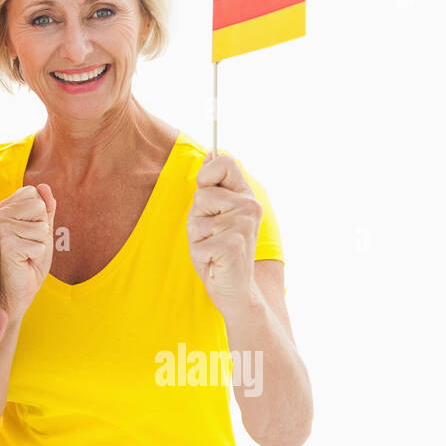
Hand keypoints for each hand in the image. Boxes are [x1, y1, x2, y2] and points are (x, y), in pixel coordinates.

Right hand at [0, 184, 56, 323]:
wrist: (13, 294)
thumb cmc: (25, 264)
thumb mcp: (40, 234)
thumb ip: (45, 210)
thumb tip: (45, 187)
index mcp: (4, 209)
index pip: (34, 195)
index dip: (40, 217)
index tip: (27, 235)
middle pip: (38, 206)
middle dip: (41, 231)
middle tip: (26, 247)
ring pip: (41, 226)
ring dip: (39, 245)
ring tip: (23, 256)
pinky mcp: (5, 243)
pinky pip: (39, 244)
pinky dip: (36, 257)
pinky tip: (21, 263)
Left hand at [186, 153, 261, 311]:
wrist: (236, 291)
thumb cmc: (219, 251)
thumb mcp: (213, 215)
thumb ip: (212, 187)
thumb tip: (209, 154)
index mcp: (245, 196)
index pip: (225, 162)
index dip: (207, 174)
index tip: (206, 190)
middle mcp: (249, 207)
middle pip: (202, 193)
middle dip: (197, 216)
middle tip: (211, 234)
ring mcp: (242, 225)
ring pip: (196, 219)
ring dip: (197, 237)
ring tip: (213, 248)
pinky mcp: (232, 245)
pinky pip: (197, 243)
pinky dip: (200, 256)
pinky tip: (215, 262)